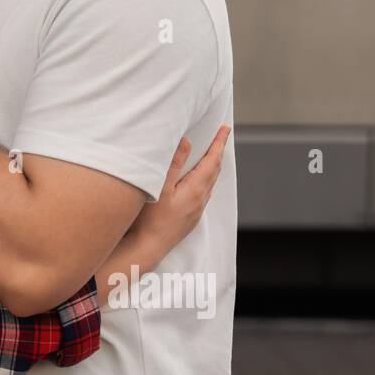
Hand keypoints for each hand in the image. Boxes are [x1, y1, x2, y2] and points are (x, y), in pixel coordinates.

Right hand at [95, 124, 229, 287]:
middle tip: (222, 137)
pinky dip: (206, 180)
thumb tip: (187, 142)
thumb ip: (175, 163)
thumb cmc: (151, 217)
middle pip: (215, 170)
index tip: (225, 128)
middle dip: (218, 152)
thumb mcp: (161, 186)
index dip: (219, 142)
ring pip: (210, 182)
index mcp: (196, 187)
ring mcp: (197, 209)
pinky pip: (204, 193)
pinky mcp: (191, 217)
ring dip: (213, 166)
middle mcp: (200, 198)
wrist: (149, 246)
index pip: (212, 159)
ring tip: (213, 156)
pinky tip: (199, 181)